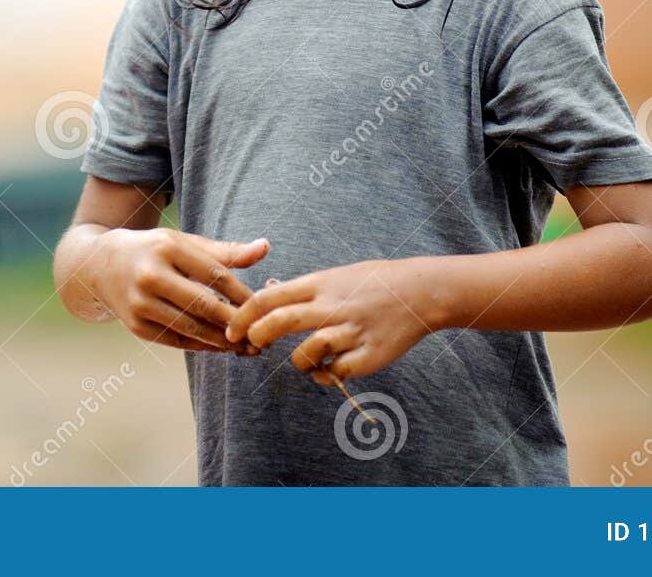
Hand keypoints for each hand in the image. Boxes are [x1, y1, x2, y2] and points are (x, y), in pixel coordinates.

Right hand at [92, 228, 269, 354]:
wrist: (99, 266)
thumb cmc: (154, 251)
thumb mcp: (184, 243)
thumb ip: (225, 251)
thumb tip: (265, 247)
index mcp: (167, 248)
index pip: (215, 274)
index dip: (242, 293)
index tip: (264, 305)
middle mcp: (150, 275)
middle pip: (204, 304)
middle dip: (236, 322)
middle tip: (261, 333)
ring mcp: (140, 303)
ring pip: (191, 327)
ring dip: (222, 340)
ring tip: (246, 346)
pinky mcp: (136, 326)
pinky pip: (176, 340)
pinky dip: (202, 346)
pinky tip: (221, 347)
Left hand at [225, 260, 432, 383]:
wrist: (418, 292)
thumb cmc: (371, 283)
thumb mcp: (334, 276)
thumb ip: (303, 290)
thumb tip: (268, 295)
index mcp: (320, 284)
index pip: (270, 298)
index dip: (245, 316)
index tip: (233, 330)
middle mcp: (332, 307)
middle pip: (281, 322)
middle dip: (258, 336)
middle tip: (251, 345)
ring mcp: (350, 332)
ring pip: (306, 353)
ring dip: (298, 362)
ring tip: (306, 360)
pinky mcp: (367, 356)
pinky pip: (335, 373)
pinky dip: (325, 375)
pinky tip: (328, 369)